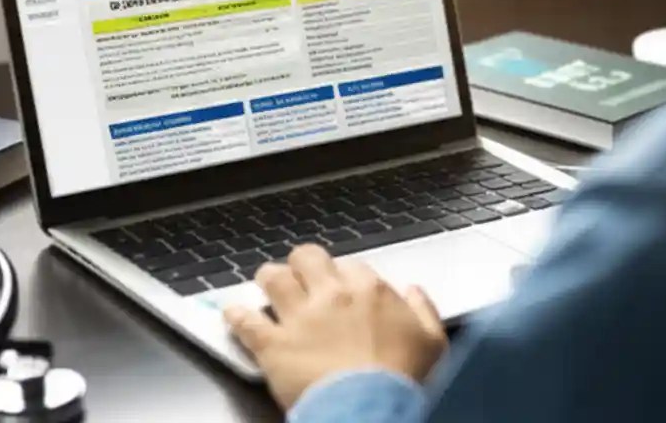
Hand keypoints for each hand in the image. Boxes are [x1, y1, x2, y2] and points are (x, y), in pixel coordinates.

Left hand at [223, 244, 447, 409]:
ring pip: (272, 278)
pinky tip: (232, 313)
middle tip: (301, 276)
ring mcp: (300, 318)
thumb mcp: (434, 343)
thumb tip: (414, 293)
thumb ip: (424, 311)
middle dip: (302, 264)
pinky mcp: (274, 346)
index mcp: (370, 292)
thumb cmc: (403, 382)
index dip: (343, 275)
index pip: (350, 265)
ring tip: (266, 284)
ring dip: (268, 279)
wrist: (373, 412)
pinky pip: (245, 321)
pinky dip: (236, 315)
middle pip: (307, 258)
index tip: (343, 286)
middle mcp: (331, 296)